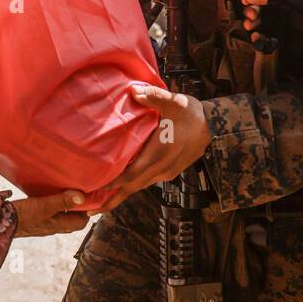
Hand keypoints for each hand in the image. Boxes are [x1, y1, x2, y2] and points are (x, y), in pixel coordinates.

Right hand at [11, 190, 88, 236]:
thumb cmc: (22, 215)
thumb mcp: (44, 206)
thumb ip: (63, 201)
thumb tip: (83, 197)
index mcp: (58, 226)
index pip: (81, 223)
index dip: (87, 211)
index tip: (89, 197)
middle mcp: (52, 227)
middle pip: (72, 220)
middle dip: (78, 208)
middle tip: (79, 192)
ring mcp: (43, 224)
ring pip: (60, 216)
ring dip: (65, 206)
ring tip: (65, 190)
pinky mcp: (34, 220)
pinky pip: (49, 213)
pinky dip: (53, 205)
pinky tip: (48, 194)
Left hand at [88, 84, 210, 214]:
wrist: (213, 126)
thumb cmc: (191, 113)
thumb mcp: (173, 101)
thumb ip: (152, 96)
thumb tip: (132, 91)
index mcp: (159, 153)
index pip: (131, 174)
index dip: (112, 184)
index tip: (93, 190)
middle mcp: (161, 167)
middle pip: (132, 188)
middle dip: (111, 200)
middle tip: (90, 210)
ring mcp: (166, 172)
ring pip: (140, 187)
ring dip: (121, 195)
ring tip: (102, 202)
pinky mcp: (170, 172)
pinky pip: (148, 182)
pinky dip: (133, 186)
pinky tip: (124, 185)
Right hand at [239, 0, 302, 69]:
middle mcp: (283, 7)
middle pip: (259, 4)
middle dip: (252, 8)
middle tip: (251, 15)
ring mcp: (282, 22)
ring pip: (260, 20)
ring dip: (252, 22)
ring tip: (251, 26)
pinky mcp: (282, 37)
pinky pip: (265, 35)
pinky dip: (258, 37)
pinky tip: (258, 37)